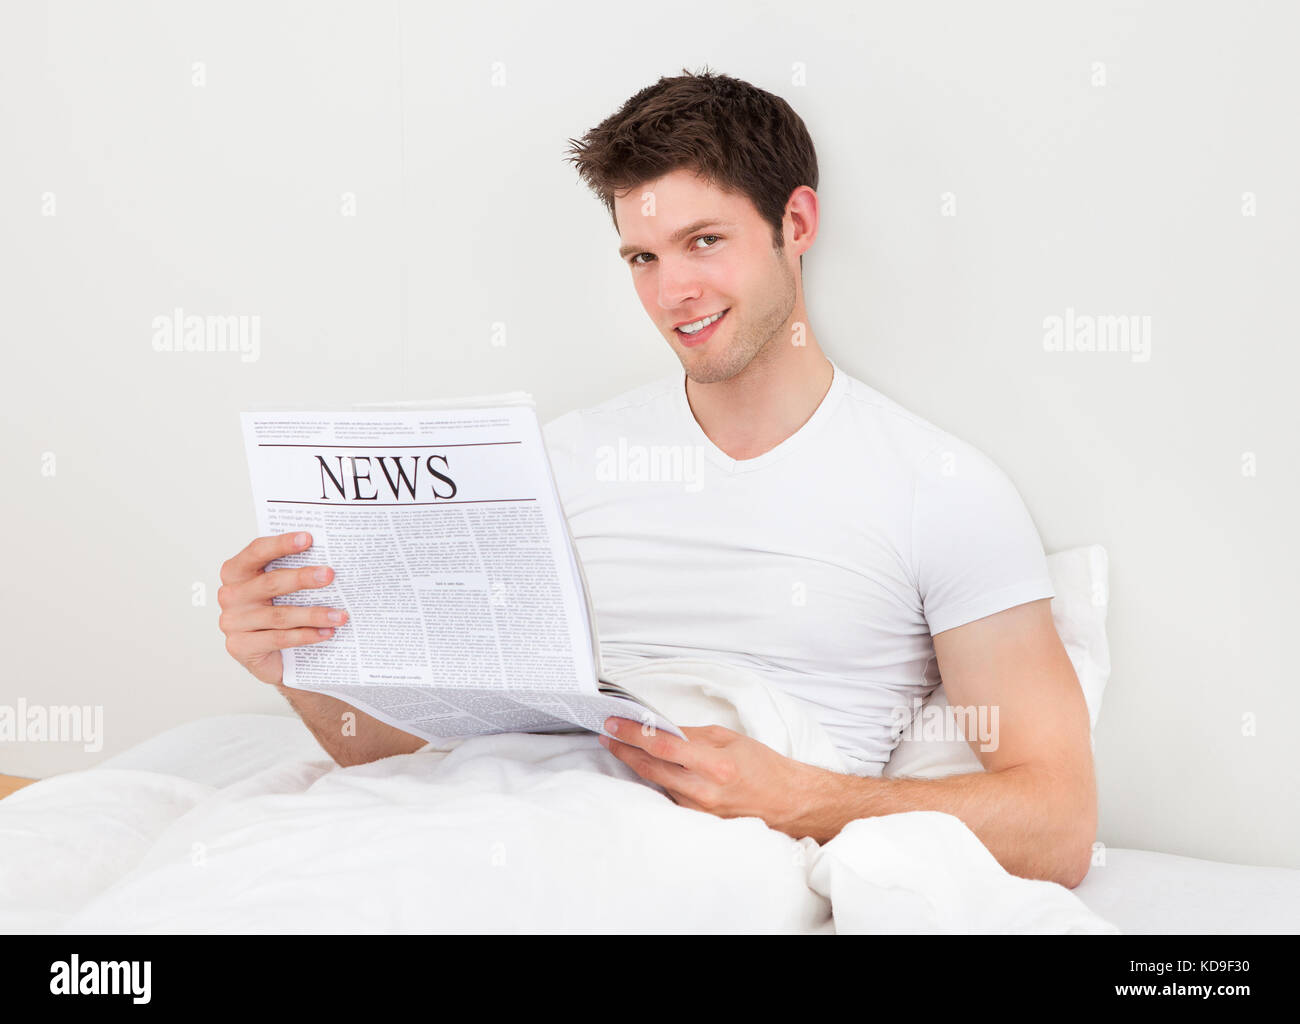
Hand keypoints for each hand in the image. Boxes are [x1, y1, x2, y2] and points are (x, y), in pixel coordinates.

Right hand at [217, 531, 347, 685]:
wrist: (268, 656)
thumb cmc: (276, 611)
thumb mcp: (281, 589)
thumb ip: (292, 571)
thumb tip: (326, 561)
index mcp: (236, 572)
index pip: (257, 552)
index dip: (281, 544)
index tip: (308, 538)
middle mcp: (229, 595)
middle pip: (270, 583)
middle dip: (302, 578)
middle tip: (330, 575)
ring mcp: (232, 622)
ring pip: (279, 615)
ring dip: (314, 614)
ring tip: (340, 615)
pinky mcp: (239, 646)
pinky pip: (279, 639)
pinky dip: (307, 635)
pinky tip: (327, 632)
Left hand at [599, 717, 811, 836]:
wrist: (787, 802)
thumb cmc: (763, 767)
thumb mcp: (730, 739)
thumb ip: (693, 735)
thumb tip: (661, 729)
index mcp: (715, 765)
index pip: (663, 746)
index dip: (634, 734)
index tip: (614, 725)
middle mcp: (704, 791)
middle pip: (651, 767)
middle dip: (625, 749)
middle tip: (608, 734)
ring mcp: (699, 810)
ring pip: (658, 782)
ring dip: (639, 764)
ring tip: (624, 746)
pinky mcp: (698, 821)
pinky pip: (670, 796)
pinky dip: (659, 779)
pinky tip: (651, 768)